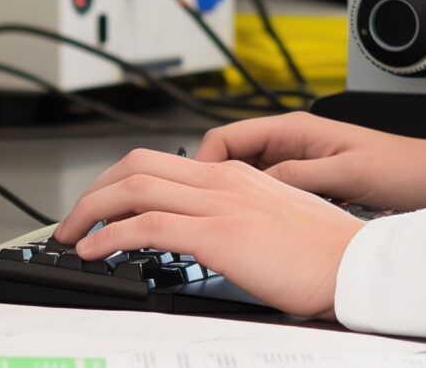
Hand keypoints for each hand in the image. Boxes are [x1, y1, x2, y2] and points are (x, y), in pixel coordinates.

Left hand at [53, 148, 365, 318]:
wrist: (355, 264)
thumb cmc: (324, 252)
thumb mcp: (274, 217)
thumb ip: (240, 214)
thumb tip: (211, 233)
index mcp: (235, 173)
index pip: (160, 161)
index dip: (118, 181)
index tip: (100, 206)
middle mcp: (223, 179)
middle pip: (137, 166)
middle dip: (94, 191)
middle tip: (74, 220)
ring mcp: (220, 204)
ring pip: (134, 189)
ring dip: (90, 211)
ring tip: (70, 237)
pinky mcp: (219, 234)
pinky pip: (147, 227)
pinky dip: (110, 236)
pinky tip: (94, 251)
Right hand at [195, 111, 425, 210]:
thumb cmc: (401, 168)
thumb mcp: (346, 173)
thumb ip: (299, 175)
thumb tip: (254, 183)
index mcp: (296, 130)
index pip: (227, 137)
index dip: (203, 163)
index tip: (192, 192)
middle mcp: (292, 142)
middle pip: (229, 158)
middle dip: (207, 182)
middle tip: (192, 212)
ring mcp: (299, 163)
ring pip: (244, 178)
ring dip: (228, 197)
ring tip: (214, 224)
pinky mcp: (308, 183)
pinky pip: (267, 192)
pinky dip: (252, 207)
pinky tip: (249, 229)